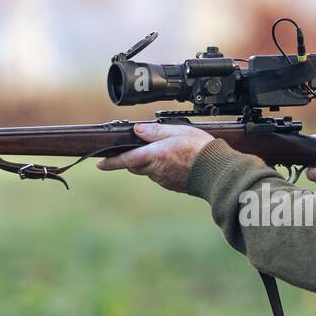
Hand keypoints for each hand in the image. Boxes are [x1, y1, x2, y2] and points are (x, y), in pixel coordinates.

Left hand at [96, 122, 215, 192]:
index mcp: (154, 156)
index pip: (126, 159)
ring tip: (166, 152)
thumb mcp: (177, 131)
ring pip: (148, 171)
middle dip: (133, 158)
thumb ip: (154, 131)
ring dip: (150, 163)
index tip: (99, 164)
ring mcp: (164, 180)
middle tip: (138, 149)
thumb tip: (137, 130)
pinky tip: (175, 162)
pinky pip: (160, 176)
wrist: (216, 170)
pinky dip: (162, 169)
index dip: (111, 162)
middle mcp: (156, 170)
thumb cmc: (199, 149)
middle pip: (136, 166)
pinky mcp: (172, 185)